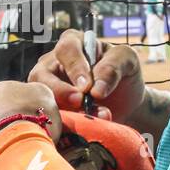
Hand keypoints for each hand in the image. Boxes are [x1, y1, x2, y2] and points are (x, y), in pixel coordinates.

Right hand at [28, 30, 145, 125]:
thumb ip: (114, 66)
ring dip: (63, 110)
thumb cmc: (124, 75)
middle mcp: (54, 63)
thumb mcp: (128, 61)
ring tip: (88, 118)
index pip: (66, 49)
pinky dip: (64, 123)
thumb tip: (94, 90)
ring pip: (42, 98)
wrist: (126, 104)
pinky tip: (82, 127)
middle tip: (79, 102)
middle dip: (60, 91)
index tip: (86, 87)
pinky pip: (47, 116)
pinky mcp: (49, 108)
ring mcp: (48, 87)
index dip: (75, 67)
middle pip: (42, 74)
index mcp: (73, 43)